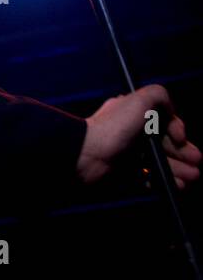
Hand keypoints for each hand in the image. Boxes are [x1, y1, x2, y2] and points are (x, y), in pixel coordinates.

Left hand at [77, 84, 200, 187]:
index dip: (177, 131)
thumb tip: (171, 111)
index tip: (180, 139)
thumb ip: (159, 95)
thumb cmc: (113, 128)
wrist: (87, 155)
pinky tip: (174, 184)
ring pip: (162, 163)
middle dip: (185, 154)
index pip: (164, 123)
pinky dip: (164, 181)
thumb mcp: (138, 100)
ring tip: (190, 178)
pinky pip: (151, 178)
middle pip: (167, 144)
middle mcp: (133, 133)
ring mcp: (130, 154)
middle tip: (196, 164)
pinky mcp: (127, 173)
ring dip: (180, 170)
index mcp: (135, 115)